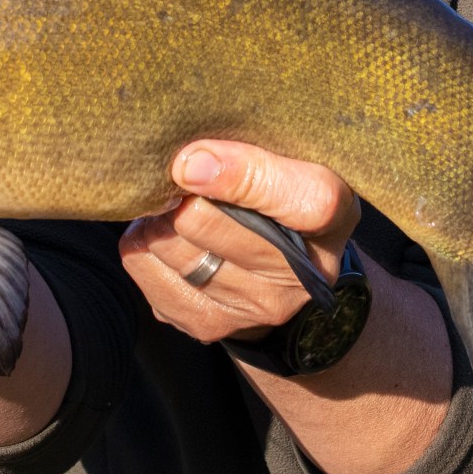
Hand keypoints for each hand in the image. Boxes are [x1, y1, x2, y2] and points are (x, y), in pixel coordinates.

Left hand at [119, 139, 359, 344]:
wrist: (283, 271)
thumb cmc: (281, 193)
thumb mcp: (292, 161)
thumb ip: (257, 150)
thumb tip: (188, 159)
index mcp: (331, 218)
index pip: (305, 201)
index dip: (243, 176)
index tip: (191, 159)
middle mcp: (299, 276)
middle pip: (207, 224)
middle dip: (180, 193)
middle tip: (177, 174)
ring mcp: (254, 307)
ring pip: (170, 246)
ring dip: (157, 217)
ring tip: (170, 202)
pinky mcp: (208, 323)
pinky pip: (145, 269)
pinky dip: (141, 242)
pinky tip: (161, 231)